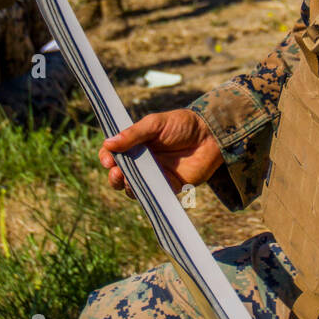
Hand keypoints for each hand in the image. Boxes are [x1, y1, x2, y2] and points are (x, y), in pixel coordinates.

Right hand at [99, 109, 222, 194]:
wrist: (211, 135)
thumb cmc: (183, 124)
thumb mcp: (155, 124)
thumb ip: (133, 134)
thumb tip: (108, 143)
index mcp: (136, 143)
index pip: (114, 153)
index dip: (107, 157)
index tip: (107, 160)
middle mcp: (142, 160)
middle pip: (119, 173)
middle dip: (113, 175)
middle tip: (116, 171)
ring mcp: (154, 174)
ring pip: (132, 187)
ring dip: (126, 186)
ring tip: (126, 179)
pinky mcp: (168, 186)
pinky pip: (152, 195)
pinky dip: (144, 195)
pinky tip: (141, 190)